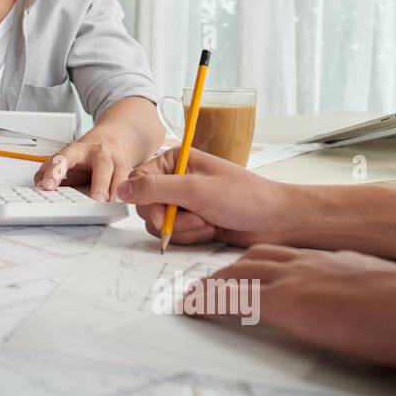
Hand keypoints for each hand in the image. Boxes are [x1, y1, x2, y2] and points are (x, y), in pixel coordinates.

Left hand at [34, 132, 137, 201]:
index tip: (47, 186)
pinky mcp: (128, 169)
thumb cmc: (85, 156)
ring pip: (120, 171)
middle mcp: (99, 153)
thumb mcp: (65, 159)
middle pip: (101, 164)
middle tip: (95, 199)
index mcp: (78, 150)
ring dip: (117, 188)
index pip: (64, 158)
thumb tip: (38, 185)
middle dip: (99, 182)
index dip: (56, 171)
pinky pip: (131, 179)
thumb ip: (50, 171)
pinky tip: (125, 201)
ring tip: (111, 203)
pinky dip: (129, 191)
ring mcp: (115, 160)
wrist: (112, 140)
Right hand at [117, 147, 292, 246]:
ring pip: (158, 222)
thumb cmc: (244, 198)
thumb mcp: (195, 190)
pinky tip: (210, 229)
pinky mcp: (190, 219)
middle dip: (169, 219)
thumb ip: (154, 189)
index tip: (161, 214)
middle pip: (145, 205)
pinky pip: (172, 233)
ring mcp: (183, 200)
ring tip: (207, 223)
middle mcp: (175, 178)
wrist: (276, 221)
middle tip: (196, 219)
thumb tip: (120, 189)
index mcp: (175, 160)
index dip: (146, 201)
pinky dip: (189, 236)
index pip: (139, 180)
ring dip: (181, 229)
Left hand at [183, 246, 395, 368]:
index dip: (262, 265)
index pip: (285, 257)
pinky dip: (207, 300)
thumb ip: (369, 299)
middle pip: (254, 258)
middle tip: (209, 283)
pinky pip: (232, 297)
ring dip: (212, 284)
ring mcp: (294, 279)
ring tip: (192, 297)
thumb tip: (373, 317)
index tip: (249, 274)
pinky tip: (190, 308)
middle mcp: (308, 264)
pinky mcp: (284, 300)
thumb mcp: (385, 296)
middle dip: (229, 270)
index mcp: (333, 263)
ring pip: (238, 272)